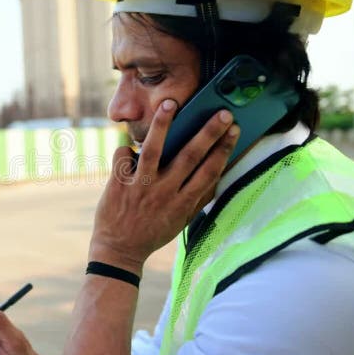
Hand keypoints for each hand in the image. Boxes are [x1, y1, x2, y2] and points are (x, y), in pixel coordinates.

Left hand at [91, 99, 239, 270]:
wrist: (118, 251)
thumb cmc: (153, 232)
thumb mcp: (181, 220)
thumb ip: (198, 198)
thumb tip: (218, 173)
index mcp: (182, 202)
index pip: (209, 171)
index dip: (224, 149)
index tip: (235, 129)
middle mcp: (164, 192)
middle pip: (190, 157)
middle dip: (208, 133)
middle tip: (222, 112)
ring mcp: (140, 187)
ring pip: (153, 150)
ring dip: (163, 125)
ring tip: (170, 103)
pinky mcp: (118, 184)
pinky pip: (123, 157)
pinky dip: (125, 147)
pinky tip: (127, 143)